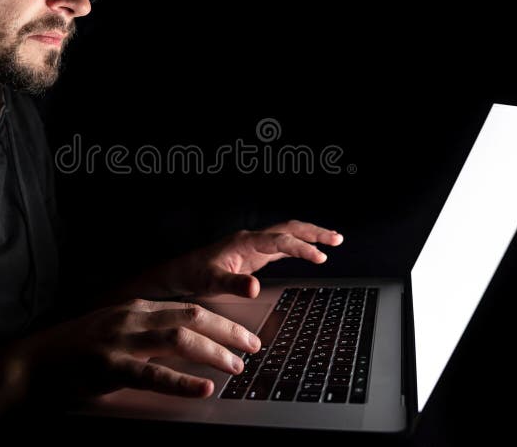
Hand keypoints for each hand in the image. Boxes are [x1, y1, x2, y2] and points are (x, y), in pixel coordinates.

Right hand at [19, 298, 261, 401]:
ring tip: (237, 367)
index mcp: (137, 307)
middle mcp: (132, 317)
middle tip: (254, 347)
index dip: (223, 321)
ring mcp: (120, 340)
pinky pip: (152, 374)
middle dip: (229, 331)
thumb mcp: (115, 331)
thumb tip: (189, 343)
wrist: (30, 364)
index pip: (190, 308)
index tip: (247, 333)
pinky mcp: (108, 367)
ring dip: (213, 352)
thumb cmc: (75, 351)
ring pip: (178, 339)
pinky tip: (203, 389)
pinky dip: (181, 381)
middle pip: (193, 317)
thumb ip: (148, 332)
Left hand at [170, 219, 342, 298]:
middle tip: (337, 239)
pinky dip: (298, 246)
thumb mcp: (210, 282)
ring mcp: (253, 246)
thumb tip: (255, 287)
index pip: (279, 240)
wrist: (179, 273)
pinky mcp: (253, 254)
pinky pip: (281, 246)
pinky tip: (309, 252)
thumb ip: (233, 284)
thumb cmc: (192, 275)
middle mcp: (251, 240)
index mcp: (244, 242)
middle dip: (314, 233)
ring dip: (309, 236)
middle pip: (288, 229)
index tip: (320, 257)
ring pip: (286, 235)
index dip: (301, 247)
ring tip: (333, 240)